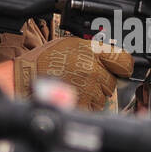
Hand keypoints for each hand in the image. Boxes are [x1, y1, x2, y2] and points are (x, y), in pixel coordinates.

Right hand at [12, 36, 133, 110]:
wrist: (26, 77)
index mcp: (93, 52)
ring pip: (104, 97)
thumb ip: (96, 50)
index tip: (122, 69)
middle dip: (101, 81)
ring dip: (94, 95)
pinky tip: (73, 96)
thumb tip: (114, 56)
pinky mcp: (82, 105)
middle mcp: (93, 69)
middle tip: (84, 77)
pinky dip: (85, 105)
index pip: (124, 61)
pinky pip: (93, 108)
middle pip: (113, 82)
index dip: (124, 66)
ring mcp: (88, 88)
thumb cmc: (45, 60)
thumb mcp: (73, 43)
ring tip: (76, 86)